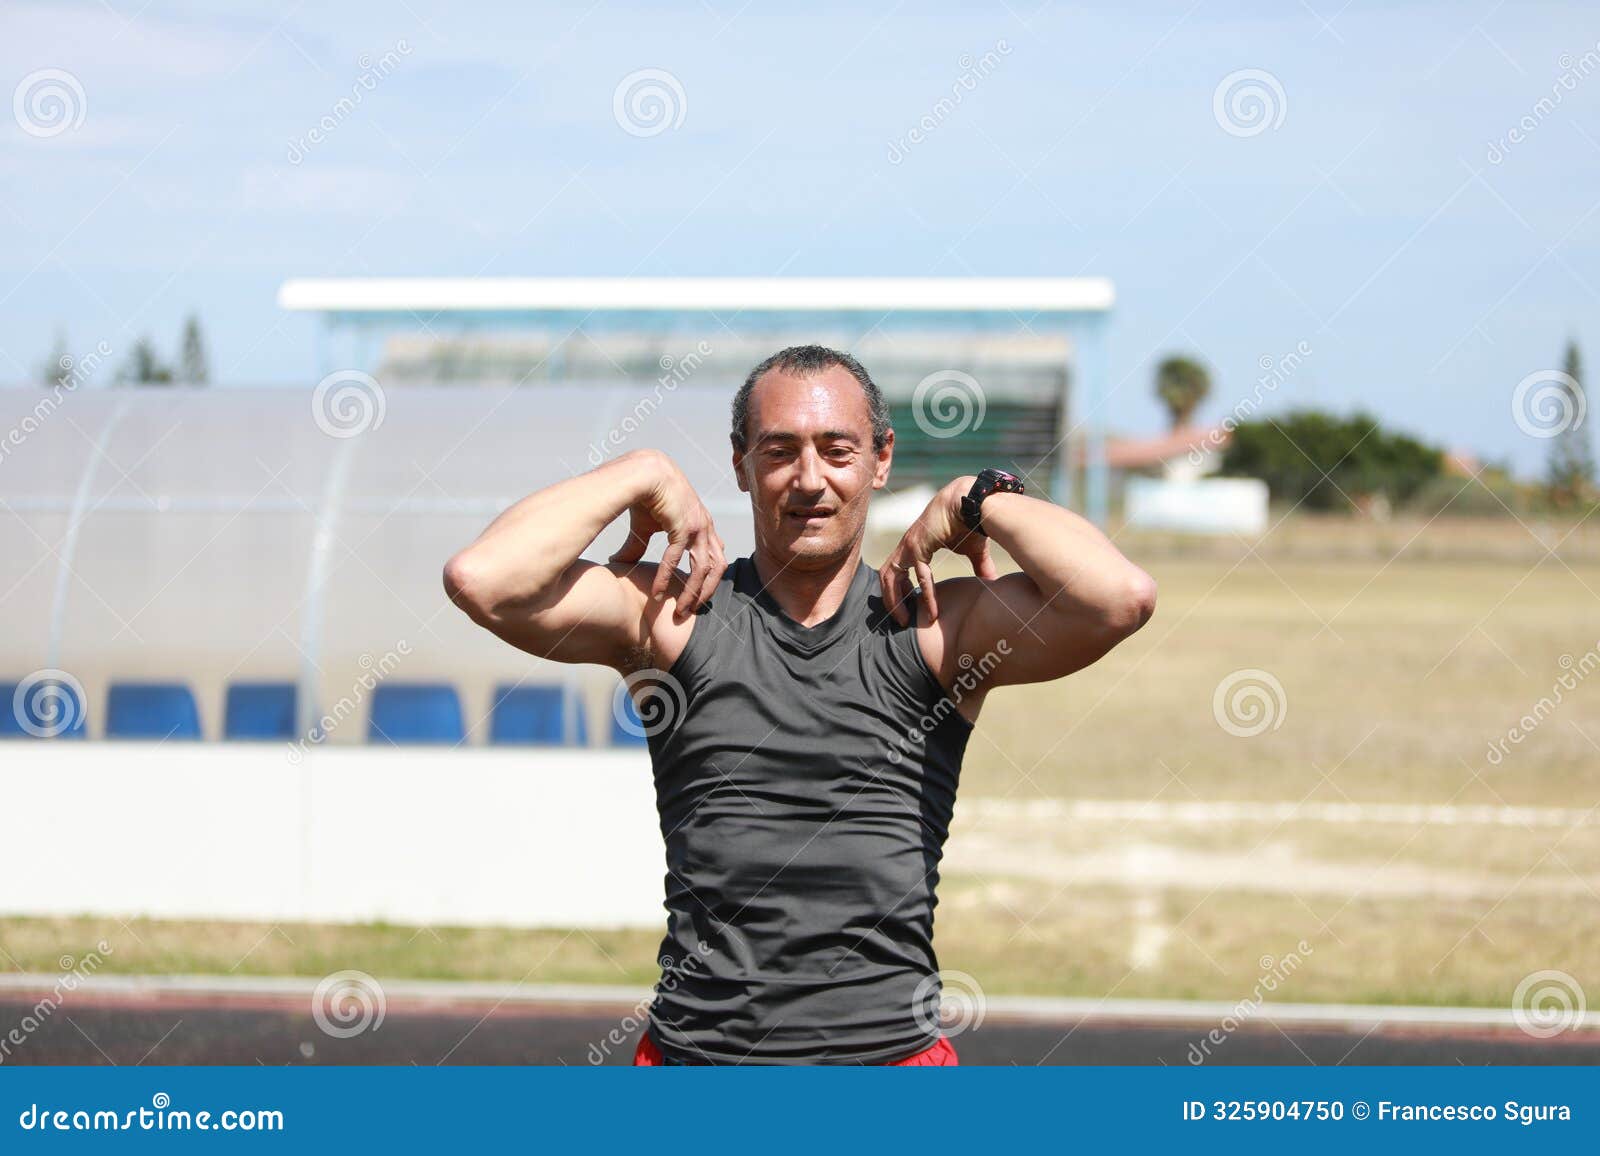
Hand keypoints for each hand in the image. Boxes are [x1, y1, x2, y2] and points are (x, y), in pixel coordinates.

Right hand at [608, 451, 726, 618]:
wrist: (641, 470)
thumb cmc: (644, 494)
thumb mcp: (645, 526)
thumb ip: (639, 546)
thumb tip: (623, 563)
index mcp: (702, 525)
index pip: (716, 557)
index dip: (709, 579)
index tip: (696, 598)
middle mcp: (705, 526)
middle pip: (717, 568)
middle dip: (705, 592)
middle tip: (690, 613)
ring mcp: (698, 526)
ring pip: (702, 568)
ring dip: (691, 593)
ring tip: (679, 611)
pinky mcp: (683, 525)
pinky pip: (676, 559)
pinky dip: (667, 577)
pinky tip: (658, 593)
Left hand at [878, 476, 997, 625]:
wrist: (975, 501)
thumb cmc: (973, 521)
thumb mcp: (974, 551)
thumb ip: (979, 568)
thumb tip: (990, 582)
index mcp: (916, 545)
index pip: (897, 569)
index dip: (899, 589)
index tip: (909, 607)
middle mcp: (908, 545)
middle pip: (886, 576)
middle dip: (891, 599)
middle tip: (901, 621)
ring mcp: (910, 545)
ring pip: (890, 577)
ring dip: (896, 601)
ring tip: (907, 621)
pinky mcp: (919, 545)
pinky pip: (920, 576)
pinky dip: (927, 595)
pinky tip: (934, 611)